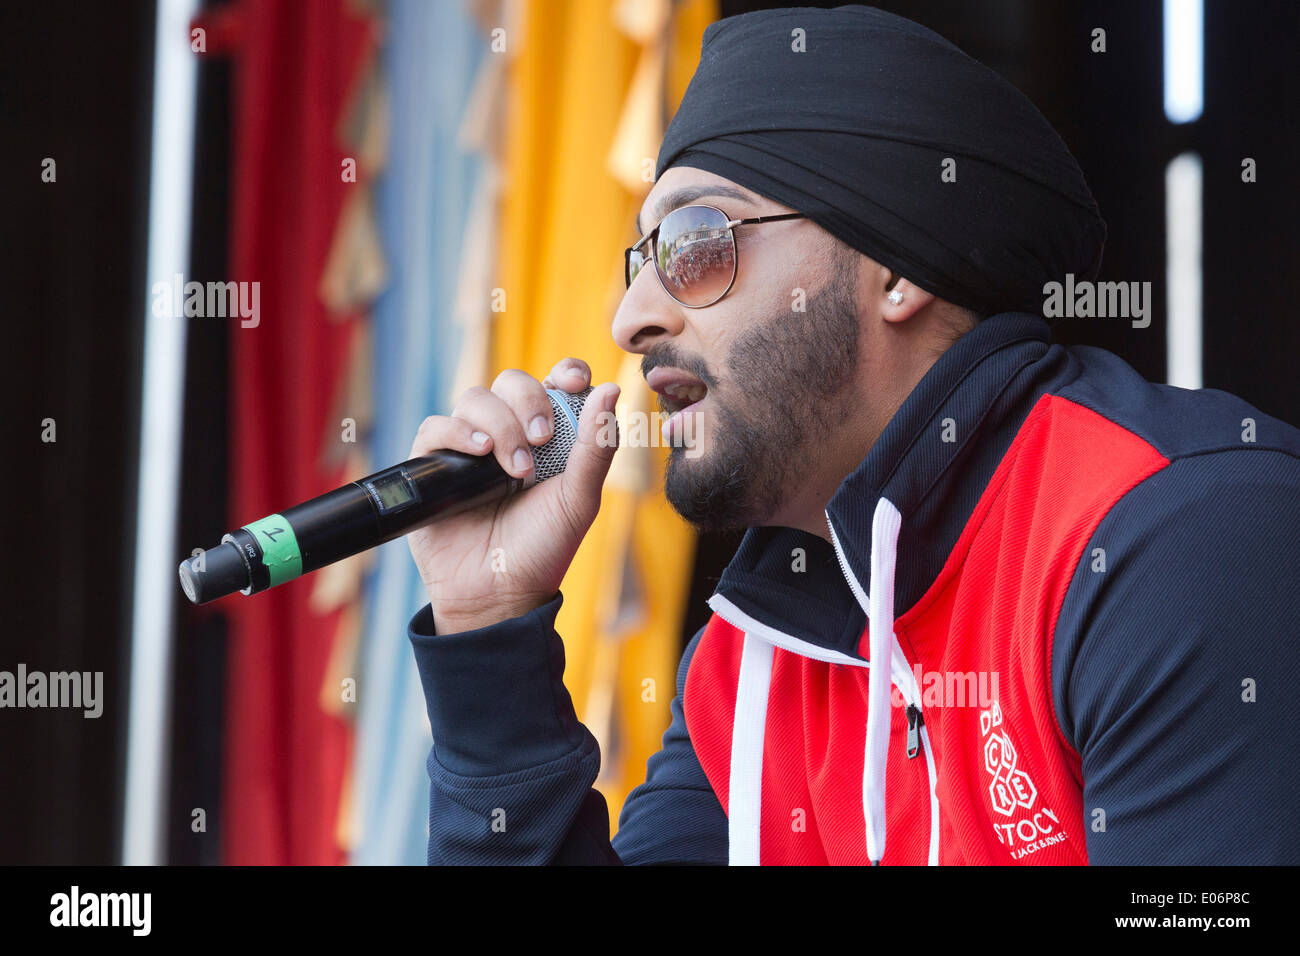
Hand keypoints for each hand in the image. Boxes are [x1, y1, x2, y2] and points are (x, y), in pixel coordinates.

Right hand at [405, 358, 619, 633]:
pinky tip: (478, 451)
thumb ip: (596, 447)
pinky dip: (456, 431)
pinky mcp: (433, 466)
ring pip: (474, 399)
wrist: (500, 595)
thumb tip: (613, 389)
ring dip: (498, 423)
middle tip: (541, 439)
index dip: (565, 372)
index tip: (573, 381)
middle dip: (529, 400)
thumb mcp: (580, 499)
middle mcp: (508, 434)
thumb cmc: (543, 549)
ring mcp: (469, 448)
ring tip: (514, 467)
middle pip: (511, 382)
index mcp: (549, 436)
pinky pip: (435, 427)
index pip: (555, 382)